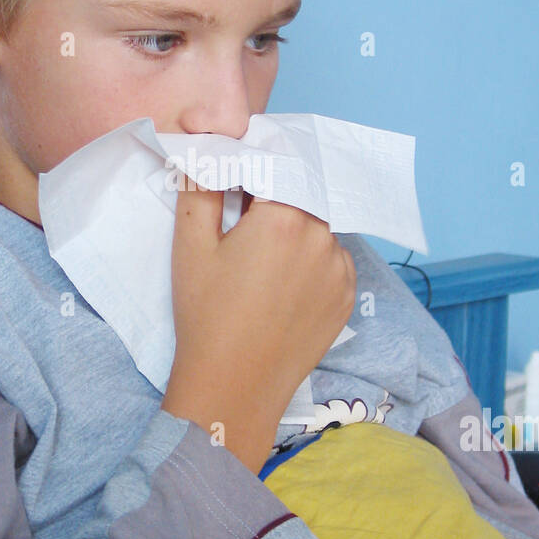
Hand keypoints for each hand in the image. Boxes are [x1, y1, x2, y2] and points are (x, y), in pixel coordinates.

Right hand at [161, 183, 356, 472]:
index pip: (279, 167)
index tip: (237, 179)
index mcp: (285, 216)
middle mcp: (323, 237)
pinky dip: (310, 259)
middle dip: (276, 198)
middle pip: (302, 196)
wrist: (234, 387)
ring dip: (295, 229)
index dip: (256, 168)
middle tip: (244, 218)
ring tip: (261, 259)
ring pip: (318, 227)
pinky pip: (331, 260)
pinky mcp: (347, 297)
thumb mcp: (191, 246)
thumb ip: (201, 188)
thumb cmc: (207, 315)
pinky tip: (281, 282)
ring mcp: (340, 269)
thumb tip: (209, 151)